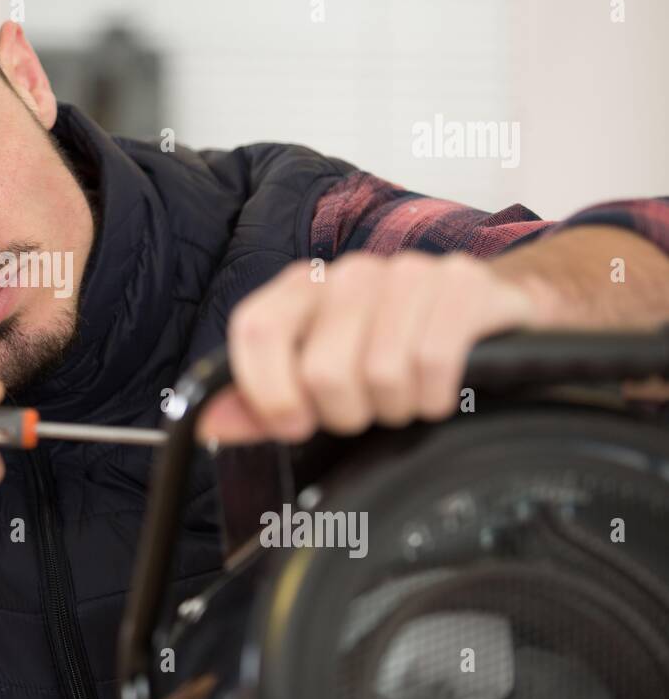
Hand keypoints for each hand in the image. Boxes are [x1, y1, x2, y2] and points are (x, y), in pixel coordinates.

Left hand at [198, 251, 539, 443]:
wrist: (489, 319)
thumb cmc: (395, 354)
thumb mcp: (324, 380)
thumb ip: (264, 402)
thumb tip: (209, 422)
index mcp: (303, 289)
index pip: (257, 328)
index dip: (269, 391)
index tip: (293, 425)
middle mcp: (350, 274)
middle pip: (322, 369)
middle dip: (346, 414)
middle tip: (366, 411)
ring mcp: (408, 273)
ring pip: (381, 372)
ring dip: (396, 408)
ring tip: (404, 398)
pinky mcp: (463, 285)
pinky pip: (434, 361)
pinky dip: (435, 396)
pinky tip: (439, 393)